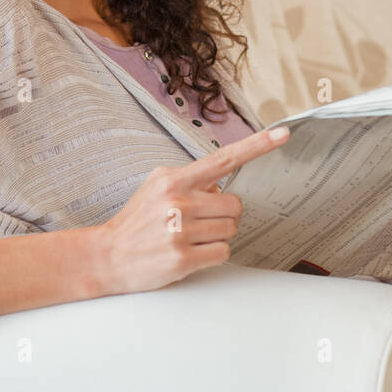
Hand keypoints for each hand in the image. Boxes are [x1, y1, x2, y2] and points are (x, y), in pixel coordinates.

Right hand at [95, 125, 290, 296]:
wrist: (108, 256)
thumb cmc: (138, 222)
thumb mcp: (157, 187)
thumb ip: (190, 181)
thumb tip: (219, 186)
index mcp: (174, 179)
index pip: (223, 158)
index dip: (256, 145)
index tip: (282, 134)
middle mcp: (178, 201)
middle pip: (235, 205)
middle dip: (223, 216)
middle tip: (199, 222)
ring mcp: (180, 230)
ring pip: (230, 230)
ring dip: (216, 236)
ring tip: (189, 238)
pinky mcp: (182, 257)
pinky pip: (222, 252)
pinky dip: (212, 255)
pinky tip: (191, 253)